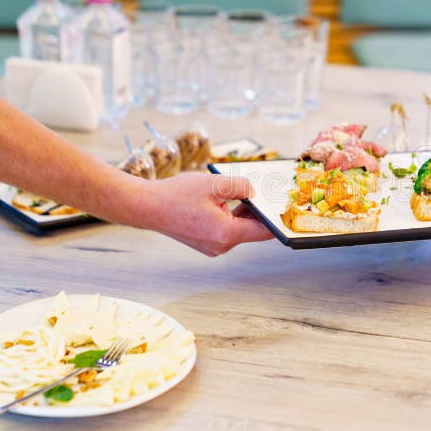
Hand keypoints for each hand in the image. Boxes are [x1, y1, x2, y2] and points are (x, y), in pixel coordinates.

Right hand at [140, 173, 272, 255]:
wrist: (145, 206)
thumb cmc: (176, 195)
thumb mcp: (214, 184)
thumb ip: (241, 186)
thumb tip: (255, 191)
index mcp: (226, 234)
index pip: (264, 231)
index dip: (276, 218)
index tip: (285, 205)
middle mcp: (221, 245)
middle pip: (252, 229)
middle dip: (259, 210)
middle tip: (266, 191)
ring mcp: (213, 246)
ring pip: (239, 228)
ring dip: (243, 211)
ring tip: (243, 191)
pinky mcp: (206, 242)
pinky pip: (226, 229)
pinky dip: (231, 215)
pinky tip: (227, 198)